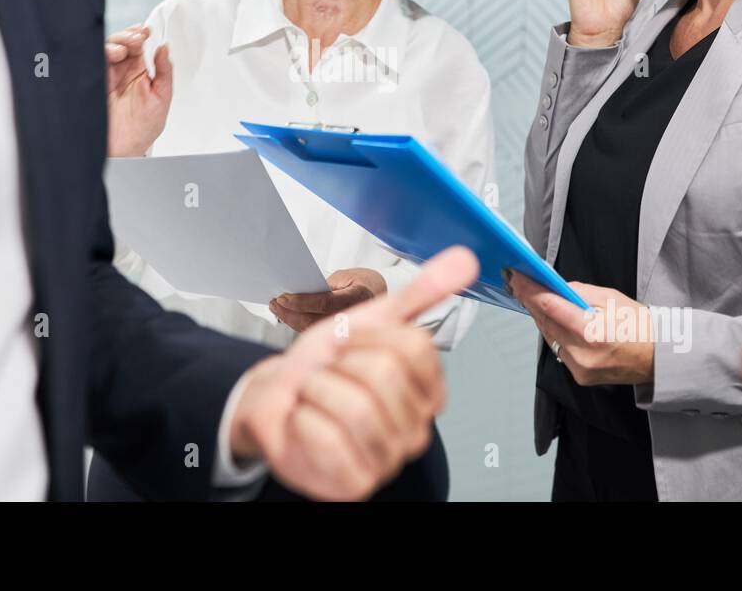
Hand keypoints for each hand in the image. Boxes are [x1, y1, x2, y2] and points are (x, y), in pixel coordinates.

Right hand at [105, 25, 172, 156]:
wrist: (124, 150)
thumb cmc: (142, 130)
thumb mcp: (162, 98)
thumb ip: (165, 72)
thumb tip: (165, 48)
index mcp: (138, 72)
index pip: (138, 45)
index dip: (140, 34)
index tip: (146, 32)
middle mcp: (121, 72)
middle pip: (121, 42)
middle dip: (128, 36)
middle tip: (136, 39)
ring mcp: (107, 76)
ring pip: (106, 49)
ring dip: (115, 43)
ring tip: (123, 51)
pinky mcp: (94, 83)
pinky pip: (92, 63)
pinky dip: (99, 54)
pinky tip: (110, 56)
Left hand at [229, 246, 476, 500]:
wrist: (277, 397)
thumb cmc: (325, 366)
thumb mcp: (370, 320)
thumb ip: (421, 292)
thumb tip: (464, 260)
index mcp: (428, 391)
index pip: (415, 347)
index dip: (370, 336)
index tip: (350, 343)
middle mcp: (414, 428)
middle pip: (383, 374)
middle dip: (339, 364)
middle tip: (330, 372)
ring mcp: (386, 458)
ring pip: (354, 406)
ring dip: (318, 390)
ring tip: (316, 396)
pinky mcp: (354, 481)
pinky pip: (327, 437)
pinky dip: (303, 419)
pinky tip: (306, 421)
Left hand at [269, 268, 387, 332]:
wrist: (379, 295)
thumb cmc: (360, 282)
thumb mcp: (346, 277)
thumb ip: (325, 286)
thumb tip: (298, 292)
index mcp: (356, 297)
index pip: (324, 303)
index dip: (301, 301)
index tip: (282, 297)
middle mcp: (351, 317)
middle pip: (313, 320)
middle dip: (289, 312)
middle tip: (274, 302)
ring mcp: (344, 329)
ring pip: (311, 329)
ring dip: (290, 319)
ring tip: (276, 308)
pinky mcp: (336, 335)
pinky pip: (313, 332)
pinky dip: (297, 324)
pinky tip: (286, 316)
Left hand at [504, 272, 654, 384]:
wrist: (659, 358)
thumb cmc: (639, 325)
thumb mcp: (611, 298)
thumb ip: (578, 292)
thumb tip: (554, 287)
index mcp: (592, 332)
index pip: (551, 307)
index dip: (530, 291)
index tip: (517, 278)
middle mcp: (582, 354)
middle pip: (545, 322)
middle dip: (532, 302)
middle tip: (521, 284)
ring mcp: (580, 368)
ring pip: (549, 337)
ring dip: (542, 318)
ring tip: (535, 299)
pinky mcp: (579, 377)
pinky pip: (559, 350)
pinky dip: (555, 334)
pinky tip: (554, 321)